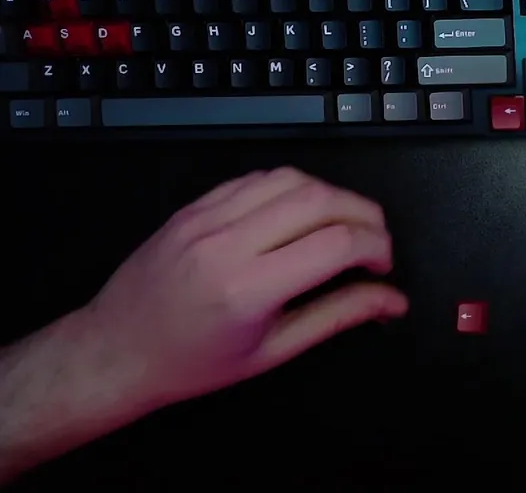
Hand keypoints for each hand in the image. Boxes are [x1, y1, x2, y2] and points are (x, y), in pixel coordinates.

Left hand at [81, 168, 407, 410]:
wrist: (117, 350)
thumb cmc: (194, 363)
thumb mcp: (274, 351)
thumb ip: (338, 316)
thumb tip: (392, 301)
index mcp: (249, 289)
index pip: (336, 244)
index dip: (377, 248)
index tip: (383, 266)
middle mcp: (228, 243)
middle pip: (321, 200)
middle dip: (365, 215)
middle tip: (375, 242)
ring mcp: (207, 217)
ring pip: (292, 178)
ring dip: (332, 195)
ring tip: (342, 225)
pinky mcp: (196, 205)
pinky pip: (258, 178)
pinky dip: (292, 188)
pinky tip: (300, 214)